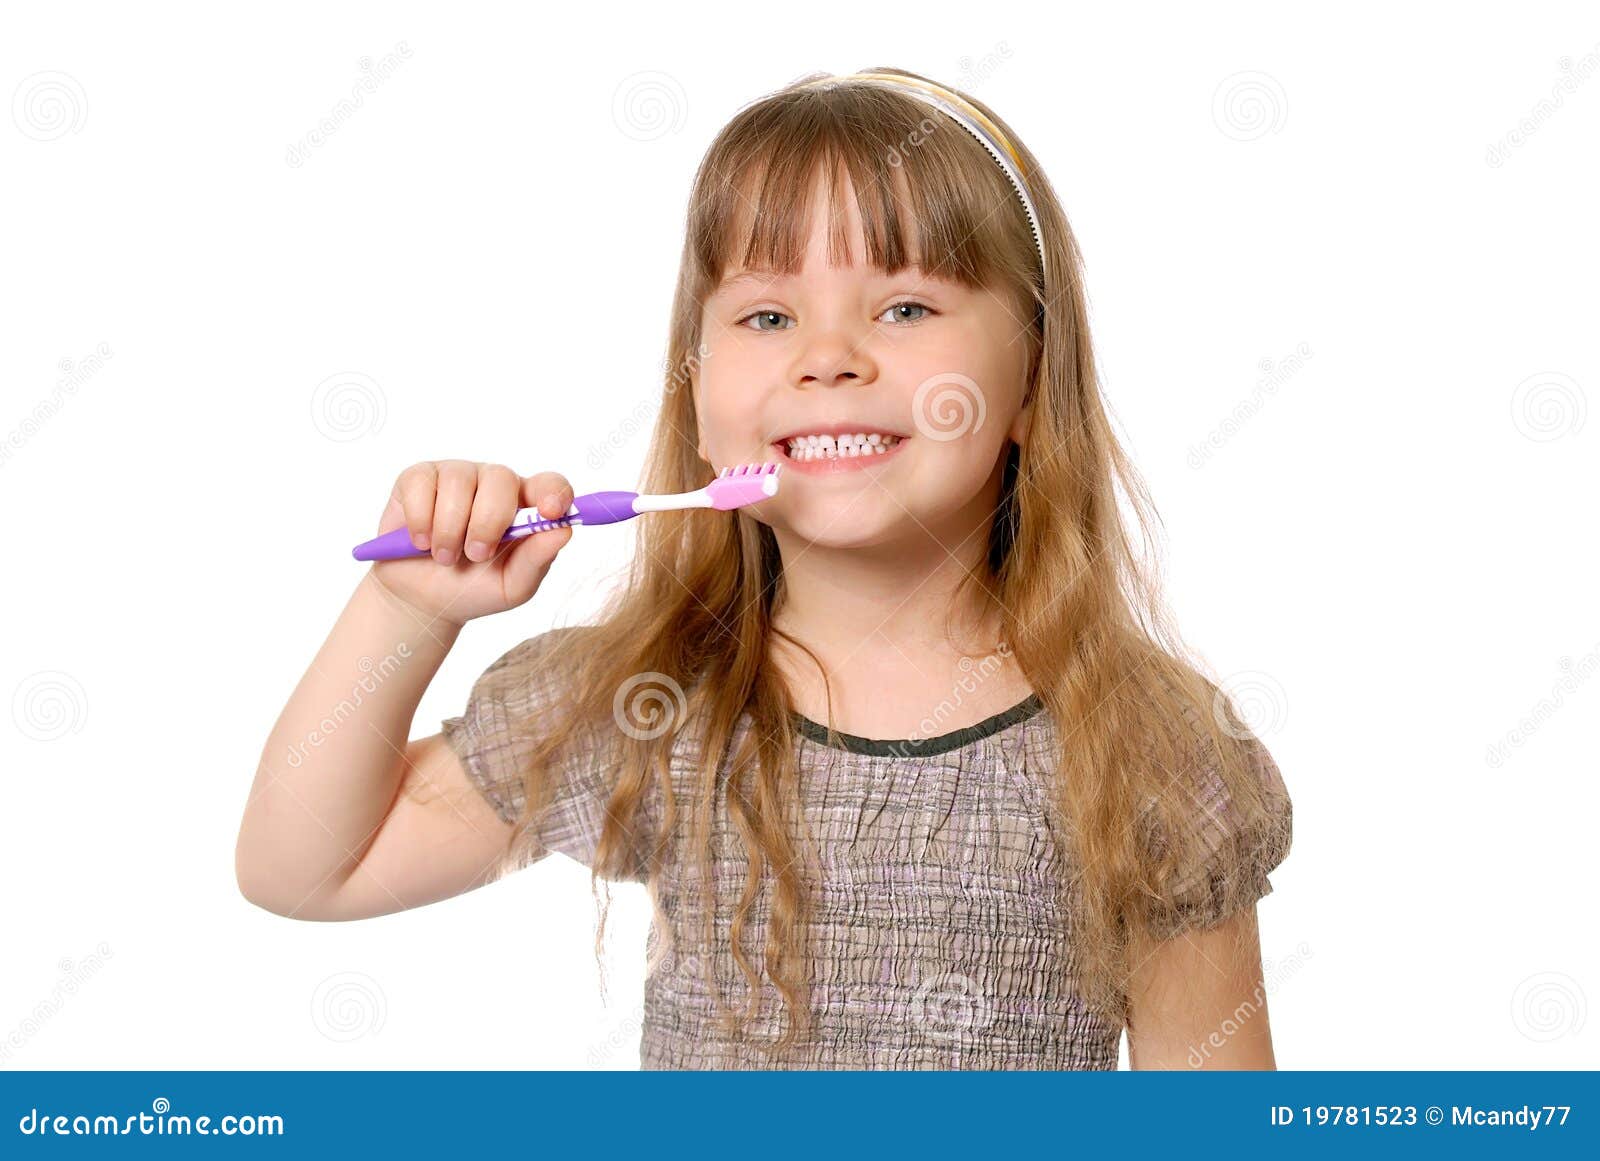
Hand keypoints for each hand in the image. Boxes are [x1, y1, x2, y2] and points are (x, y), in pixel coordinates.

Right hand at [366, 460, 573, 627]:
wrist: (423, 598)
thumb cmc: (474, 588)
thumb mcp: (511, 586)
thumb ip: (537, 560)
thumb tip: (563, 531)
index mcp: (526, 506)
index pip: (550, 484)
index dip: (553, 492)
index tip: (550, 512)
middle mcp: (495, 484)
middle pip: (502, 478)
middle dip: (487, 523)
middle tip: (475, 555)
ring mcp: (457, 476)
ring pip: (459, 482)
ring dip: (449, 530)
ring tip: (445, 556)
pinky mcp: (420, 478)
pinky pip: (422, 485)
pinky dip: (420, 521)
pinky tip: (421, 541)